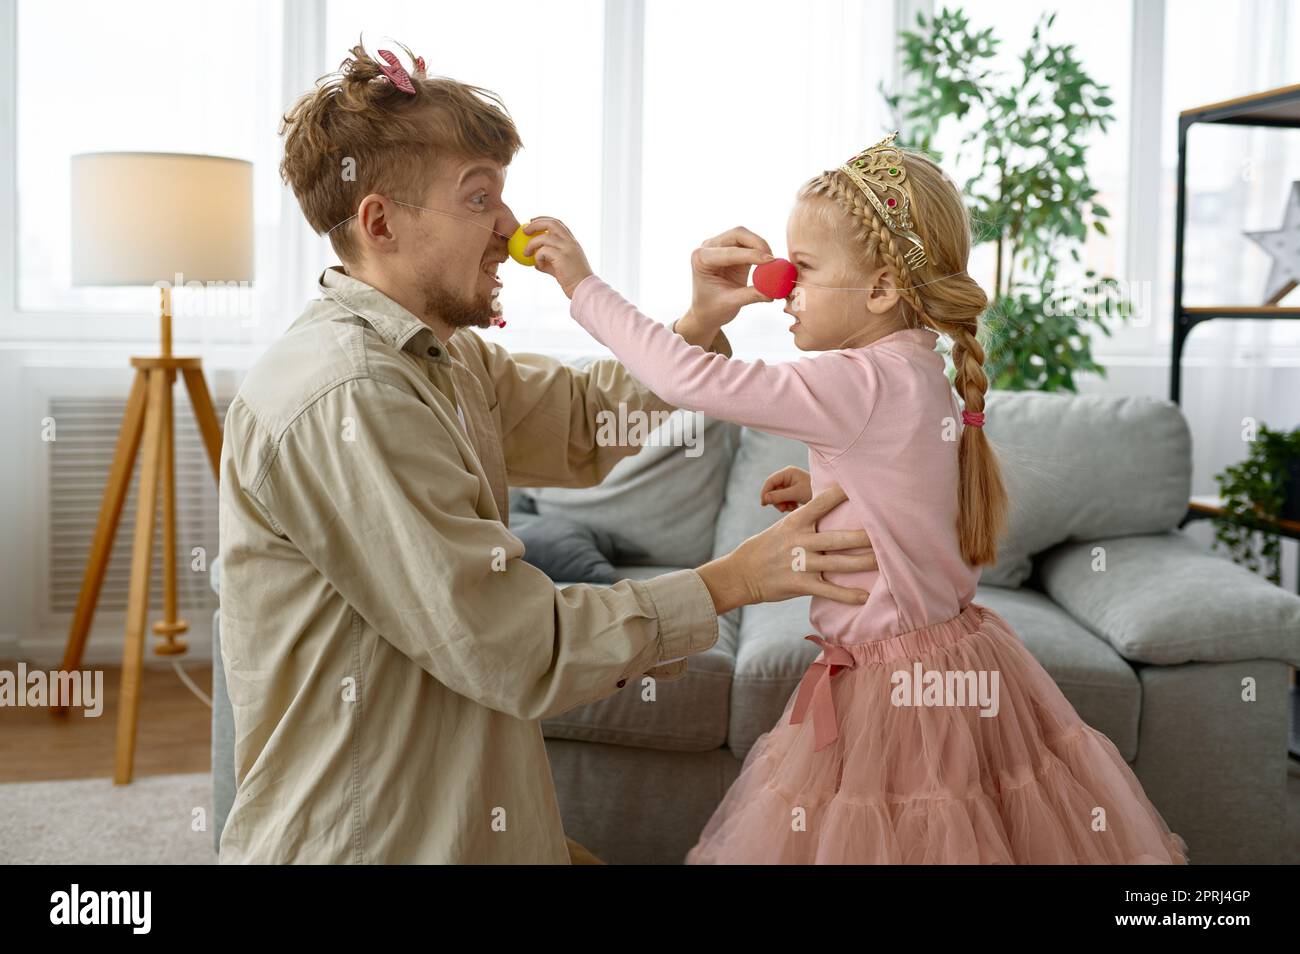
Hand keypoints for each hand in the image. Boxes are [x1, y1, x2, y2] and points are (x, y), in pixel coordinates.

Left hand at [524, 217, 593, 297]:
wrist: (583, 289)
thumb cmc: (572, 280)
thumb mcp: (560, 267)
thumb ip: (549, 262)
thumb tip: (535, 262)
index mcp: (571, 241)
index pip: (557, 223)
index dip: (543, 219)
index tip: (532, 221)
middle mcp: (570, 242)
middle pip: (551, 223)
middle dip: (536, 224)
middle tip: (524, 230)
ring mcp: (567, 248)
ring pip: (544, 237)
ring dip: (531, 244)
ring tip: (526, 253)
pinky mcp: (562, 257)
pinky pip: (543, 251)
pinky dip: (537, 257)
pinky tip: (538, 266)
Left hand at [683, 226, 776, 330]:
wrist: (707, 311)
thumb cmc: (712, 308)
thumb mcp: (730, 303)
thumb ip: (751, 295)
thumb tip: (772, 292)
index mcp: (701, 258)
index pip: (729, 252)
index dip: (752, 255)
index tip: (770, 261)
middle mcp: (709, 247)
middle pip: (738, 234)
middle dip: (758, 244)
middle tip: (773, 260)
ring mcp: (721, 246)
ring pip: (746, 236)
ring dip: (761, 247)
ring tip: (772, 265)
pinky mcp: (733, 250)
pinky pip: (751, 245)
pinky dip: (761, 252)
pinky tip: (768, 265)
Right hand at [697, 485, 874, 612]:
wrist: (741, 573)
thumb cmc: (766, 547)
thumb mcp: (783, 527)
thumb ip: (807, 520)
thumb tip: (832, 507)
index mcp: (796, 522)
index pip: (822, 503)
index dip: (841, 494)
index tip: (861, 486)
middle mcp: (800, 541)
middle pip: (838, 538)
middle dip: (864, 537)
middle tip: (887, 533)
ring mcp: (801, 564)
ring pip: (839, 564)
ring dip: (863, 563)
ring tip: (884, 562)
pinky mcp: (800, 584)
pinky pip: (829, 591)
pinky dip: (847, 595)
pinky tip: (864, 597)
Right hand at [760, 466, 812, 512]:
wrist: (828, 497)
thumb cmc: (813, 492)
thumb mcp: (795, 494)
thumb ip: (779, 496)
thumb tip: (764, 499)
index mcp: (788, 472)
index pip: (770, 481)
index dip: (765, 492)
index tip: (764, 504)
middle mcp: (788, 476)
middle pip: (773, 489)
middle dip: (776, 500)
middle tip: (783, 509)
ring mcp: (790, 483)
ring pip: (777, 495)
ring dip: (782, 504)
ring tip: (791, 508)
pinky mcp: (793, 490)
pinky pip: (783, 498)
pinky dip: (786, 504)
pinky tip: (794, 507)